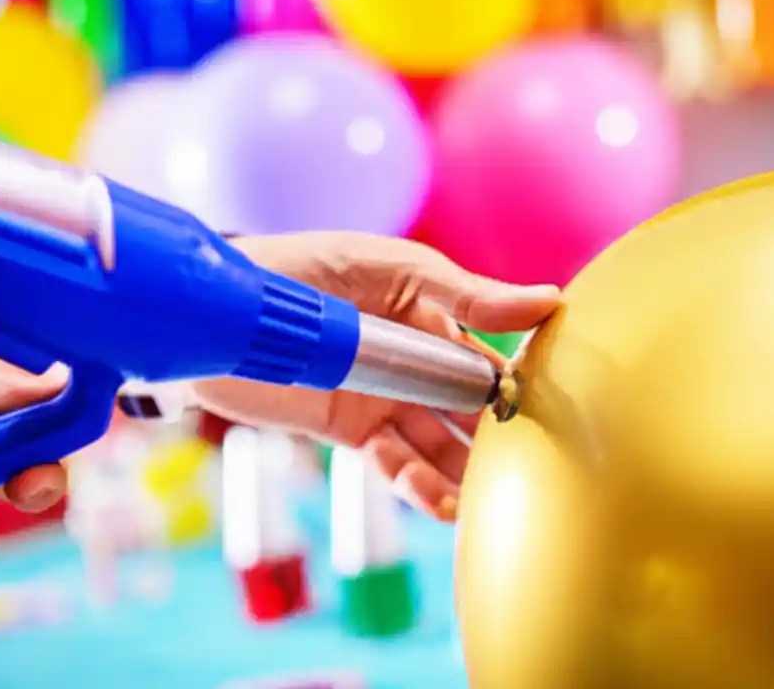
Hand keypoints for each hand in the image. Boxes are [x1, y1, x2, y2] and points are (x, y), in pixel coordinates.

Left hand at [193, 233, 559, 520]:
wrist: (218, 313)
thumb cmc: (303, 268)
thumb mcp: (392, 269)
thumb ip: (466, 293)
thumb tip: (550, 300)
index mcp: (434, 314)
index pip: (492, 355)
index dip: (521, 385)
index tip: (554, 412)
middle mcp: (417, 360)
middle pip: (471, 408)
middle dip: (500, 437)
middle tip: (534, 467)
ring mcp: (386, 398)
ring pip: (440, 443)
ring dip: (467, 472)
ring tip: (494, 500)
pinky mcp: (351, 431)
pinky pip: (396, 463)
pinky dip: (420, 485)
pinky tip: (444, 505)